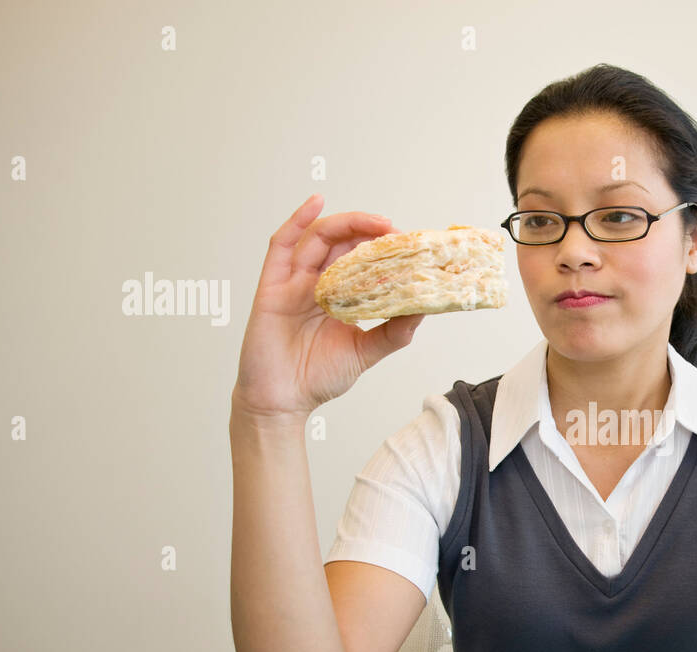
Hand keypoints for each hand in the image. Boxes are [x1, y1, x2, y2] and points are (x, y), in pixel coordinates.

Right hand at [232, 194, 424, 420]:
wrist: (283, 402)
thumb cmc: (318, 378)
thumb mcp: (366, 351)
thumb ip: (394, 331)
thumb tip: (424, 308)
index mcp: (338, 298)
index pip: (361, 261)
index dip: (382, 248)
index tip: (408, 244)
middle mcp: (315, 285)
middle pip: (342, 244)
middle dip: (370, 232)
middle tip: (396, 231)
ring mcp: (292, 283)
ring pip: (318, 239)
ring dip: (346, 224)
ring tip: (375, 222)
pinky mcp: (271, 287)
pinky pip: (281, 246)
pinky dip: (298, 220)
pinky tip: (317, 203)